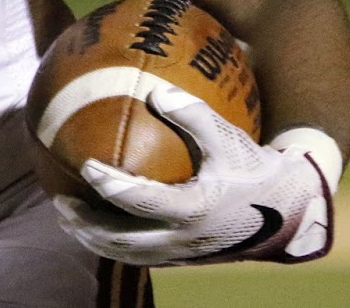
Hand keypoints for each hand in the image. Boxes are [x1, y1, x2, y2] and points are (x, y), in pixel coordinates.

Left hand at [52, 83, 338, 265]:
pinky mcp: (184, 259)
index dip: (110, 185)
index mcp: (192, 209)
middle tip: (61, 201)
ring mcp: (182, 254)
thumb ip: (194, 114)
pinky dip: (113, 243)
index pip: (140, 201)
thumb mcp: (229, 139)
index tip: (87, 165)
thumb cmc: (255, 169)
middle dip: (86, 225)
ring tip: (69, 216)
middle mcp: (183, 238)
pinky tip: (98, 224)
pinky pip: (140, 256)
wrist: (288, 212)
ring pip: (126, 254)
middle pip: (121, 240)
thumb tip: (155, 90)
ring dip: (94, 239)